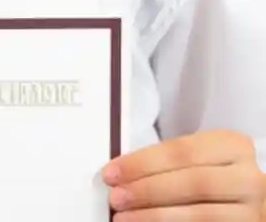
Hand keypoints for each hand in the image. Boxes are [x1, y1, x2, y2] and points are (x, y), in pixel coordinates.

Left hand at [102, 130, 264, 220]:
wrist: (244, 197)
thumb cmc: (211, 173)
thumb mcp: (198, 158)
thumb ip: (167, 163)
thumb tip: (120, 175)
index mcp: (233, 146)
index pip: (182, 151)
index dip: (142, 163)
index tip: (111, 173)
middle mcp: (250, 177)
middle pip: (193, 182)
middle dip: (148, 190)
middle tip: (116, 197)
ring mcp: (255, 209)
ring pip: (202, 214)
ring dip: (156, 216)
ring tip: (124, 218)